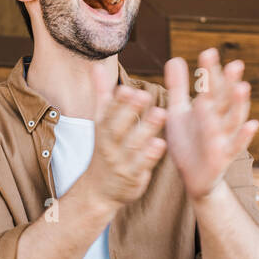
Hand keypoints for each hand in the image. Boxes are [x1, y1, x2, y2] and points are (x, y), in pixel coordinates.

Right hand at [80, 64, 166, 208]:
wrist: (97, 191)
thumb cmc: (104, 150)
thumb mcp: (100, 123)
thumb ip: (103, 95)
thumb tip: (96, 66)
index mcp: (102, 129)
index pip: (107, 113)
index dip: (117, 101)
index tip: (127, 88)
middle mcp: (109, 144)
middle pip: (117, 126)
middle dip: (129, 111)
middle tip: (144, 95)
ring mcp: (120, 161)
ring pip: (132, 144)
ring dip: (146, 129)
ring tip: (161, 113)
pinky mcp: (132, 177)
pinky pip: (141, 165)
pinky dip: (150, 155)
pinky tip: (161, 144)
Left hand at [163, 48, 258, 200]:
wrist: (193, 178)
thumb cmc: (188, 143)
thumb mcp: (178, 112)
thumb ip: (178, 87)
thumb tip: (175, 58)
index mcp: (208, 108)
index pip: (210, 86)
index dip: (210, 71)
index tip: (209, 52)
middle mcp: (219, 120)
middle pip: (225, 99)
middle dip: (229, 83)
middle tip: (235, 64)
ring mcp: (223, 138)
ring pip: (233, 119)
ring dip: (239, 104)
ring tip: (243, 87)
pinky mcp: (223, 158)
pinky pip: (236, 146)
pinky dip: (244, 136)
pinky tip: (254, 124)